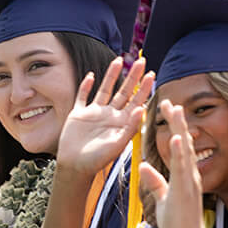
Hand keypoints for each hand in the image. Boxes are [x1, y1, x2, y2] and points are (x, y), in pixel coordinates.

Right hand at [55, 57, 152, 178]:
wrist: (75, 167)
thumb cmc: (98, 160)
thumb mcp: (117, 145)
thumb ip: (129, 128)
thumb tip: (142, 109)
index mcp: (121, 123)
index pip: (136, 101)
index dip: (144, 88)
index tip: (151, 74)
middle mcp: (110, 115)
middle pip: (124, 91)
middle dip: (132, 77)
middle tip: (142, 61)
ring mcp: (94, 113)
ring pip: (105, 89)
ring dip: (112, 75)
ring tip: (119, 60)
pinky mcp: (79, 114)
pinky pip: (83, 96)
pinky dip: (85, 86)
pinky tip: (90, 75)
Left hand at [139, 99, 204, 227]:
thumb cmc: (177, 225)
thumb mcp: (163, 198)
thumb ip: (155, 181)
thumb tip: (144, 166)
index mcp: (185, 176)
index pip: (180, 146)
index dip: (175, 127)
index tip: (168, 110)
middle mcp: (190, 175)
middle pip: (184, 142)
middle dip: (177, 121)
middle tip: (169, 101)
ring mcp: (190, 182)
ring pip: (185, 150)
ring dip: (181, 129)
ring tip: (175, 110)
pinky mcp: (186, 191)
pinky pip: (183, 169)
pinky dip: (181, 152)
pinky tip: (178, 137)